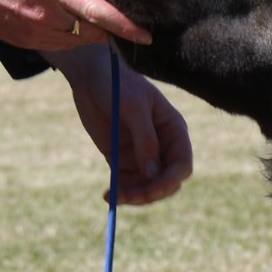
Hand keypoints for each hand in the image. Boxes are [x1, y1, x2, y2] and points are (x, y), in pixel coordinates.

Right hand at [0, 0, 150, 52]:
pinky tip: (57, 17)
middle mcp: (47, 15)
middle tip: (101, 7)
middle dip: (106, 24)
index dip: (127, 27)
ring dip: (86, 29)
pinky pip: (61, 44)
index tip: (147, 35)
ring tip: (72, 7)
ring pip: (79, 40)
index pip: (100, 13)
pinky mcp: (26, 43)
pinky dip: (68, 34)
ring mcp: (35, 33)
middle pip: (95, 32)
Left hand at [49, 49, 193, 205]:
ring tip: (113, 197)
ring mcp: (141, 154)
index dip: (169, 180)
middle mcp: (162, 146)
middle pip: (166, 181)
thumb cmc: (116, 83)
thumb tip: (153, 173)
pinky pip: (126, 182)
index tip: (150, 189)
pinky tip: (107, 195)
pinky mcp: (122, 158)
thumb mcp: (132, 107)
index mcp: (173, 131)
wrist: (90, 75)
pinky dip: (119, 192)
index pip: (181, 165)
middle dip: (151, 192)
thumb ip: (145, 140)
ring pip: (147, 186)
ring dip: (134, 196)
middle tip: (128, 196)